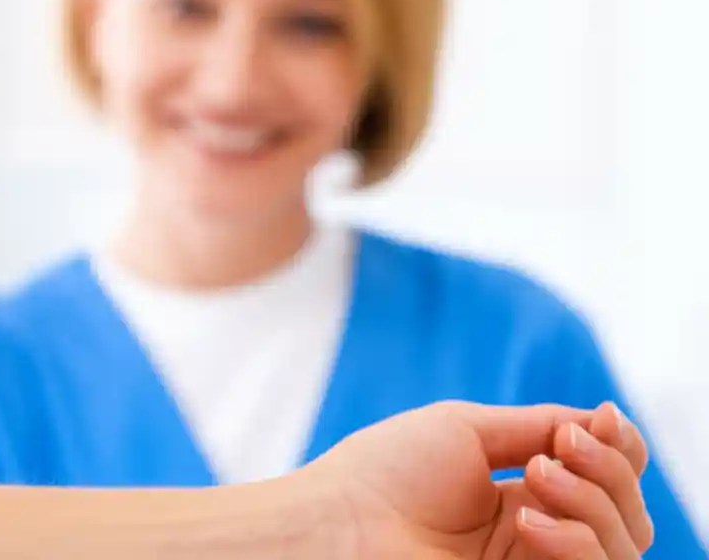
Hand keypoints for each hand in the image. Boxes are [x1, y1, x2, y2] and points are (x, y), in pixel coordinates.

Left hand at [306, 401, 653, 558]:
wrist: (337, 526)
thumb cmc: (385, 472)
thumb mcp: (467, 431)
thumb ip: (539, 426)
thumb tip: (601, 419)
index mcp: (524, 499)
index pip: (609, 481)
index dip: (621, 449)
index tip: (601, 419)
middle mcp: (538, 541)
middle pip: (629, 514)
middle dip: (609, 471)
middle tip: (556, 451)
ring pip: (624, 546)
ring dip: (593, 501)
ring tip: (535, 478)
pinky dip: (577, 541)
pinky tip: (528, 520)